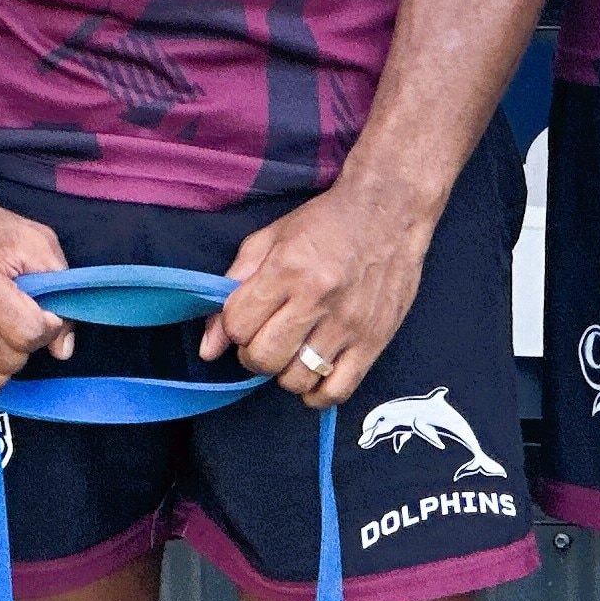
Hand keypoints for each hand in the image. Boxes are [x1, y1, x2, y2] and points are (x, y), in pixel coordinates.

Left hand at [205, 177, 434, 409]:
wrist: (390, 208)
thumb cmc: (327, 222)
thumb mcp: (271, 239)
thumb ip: (233, 287)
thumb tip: (208, 347)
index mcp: (288, 269)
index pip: (238, 326)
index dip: (234, 327)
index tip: (249, 317)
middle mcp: (318, 299)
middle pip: (263, 358)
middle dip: (255, 353)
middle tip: (269, 336)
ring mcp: (349, 323)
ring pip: (296, 379)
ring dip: (285, 371)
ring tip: (294, 350)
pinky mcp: (375, 339)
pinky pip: (337, 390)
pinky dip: (317, 392)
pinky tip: (314, 372)